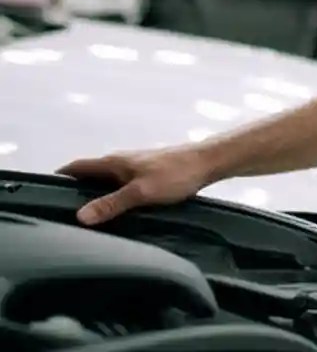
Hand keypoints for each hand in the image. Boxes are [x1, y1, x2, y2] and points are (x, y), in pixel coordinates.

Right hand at [56, 145, 214, 225]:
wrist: (208, 163)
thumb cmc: (175, 174)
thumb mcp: (141, 192)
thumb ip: (112, 204)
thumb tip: (80, 216)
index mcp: (113, 162)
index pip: (76, 167)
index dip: (59, 178)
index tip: (43, 193)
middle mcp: (121, 162)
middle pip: (89, 176)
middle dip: (75, 191)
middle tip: (62, 214)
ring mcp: (135, 168)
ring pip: (107, 182)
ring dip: (96, 196)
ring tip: (87, 219)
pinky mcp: (148, 175)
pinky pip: (122, 186)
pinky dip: (113, 197)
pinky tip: (118, 213)